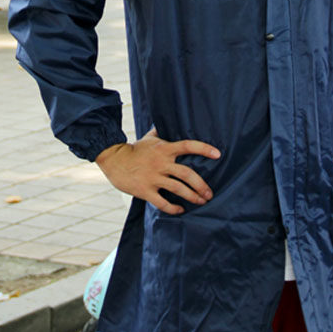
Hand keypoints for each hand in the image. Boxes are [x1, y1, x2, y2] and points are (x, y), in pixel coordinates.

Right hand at [95, 128, 220, 214]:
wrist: (114, 160)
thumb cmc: (135, 149)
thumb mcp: (149, 138)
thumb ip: (162, 132)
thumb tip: (172, 121)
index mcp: (165, 149)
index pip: (188, 146)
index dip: (204, 149)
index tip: (218, 154)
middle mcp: (161, 163)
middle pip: (187, 174)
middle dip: (201, 186)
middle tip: (210, 193)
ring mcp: (154, 177)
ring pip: (178, 189)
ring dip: (193, 197)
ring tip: (201, 202)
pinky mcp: (146, 190)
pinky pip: (163, 203)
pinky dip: (174, 208)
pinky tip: (181, 210)